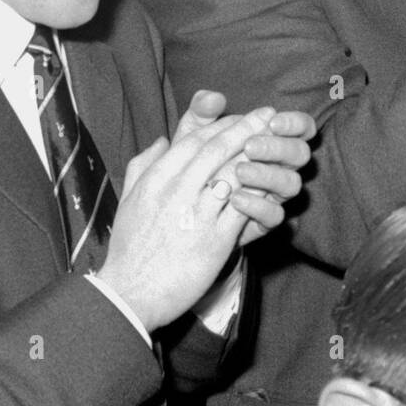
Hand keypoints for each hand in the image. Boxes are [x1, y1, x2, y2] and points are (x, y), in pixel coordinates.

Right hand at [101, 101, 311, 331]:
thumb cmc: (129, 248)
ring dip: (258, 155)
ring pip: (233, 174)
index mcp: (156, 178)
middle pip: (217, 150)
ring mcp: (197, 214)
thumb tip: (163, 139)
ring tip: (277, 142)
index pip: (194, 140)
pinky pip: (243, 209)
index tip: (241, 116)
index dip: (221, 125)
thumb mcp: (128, 199)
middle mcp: (177, 190)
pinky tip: (275, 184)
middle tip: (268, 114)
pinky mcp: (215, 240)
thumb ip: (144, 164)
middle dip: (246, 128)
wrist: (130, 292)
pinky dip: (259, 194)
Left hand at [175, 90, 316, 243]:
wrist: (180, 208)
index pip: (301, 127)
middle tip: (250, 145)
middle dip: (278, 147)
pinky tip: (235, 198)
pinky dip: (257, 205)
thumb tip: (213, 97)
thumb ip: (201, 113)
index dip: (295, 122)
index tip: (272, 120)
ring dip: (267, 175)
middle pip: (300, 154)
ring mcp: (274, 195)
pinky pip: (275, 215)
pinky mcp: (263, 221)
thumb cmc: (193, 163)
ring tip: (239, 171)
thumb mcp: (193, 135)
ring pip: (291, 184)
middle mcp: (279, 166)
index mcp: (272, 141)